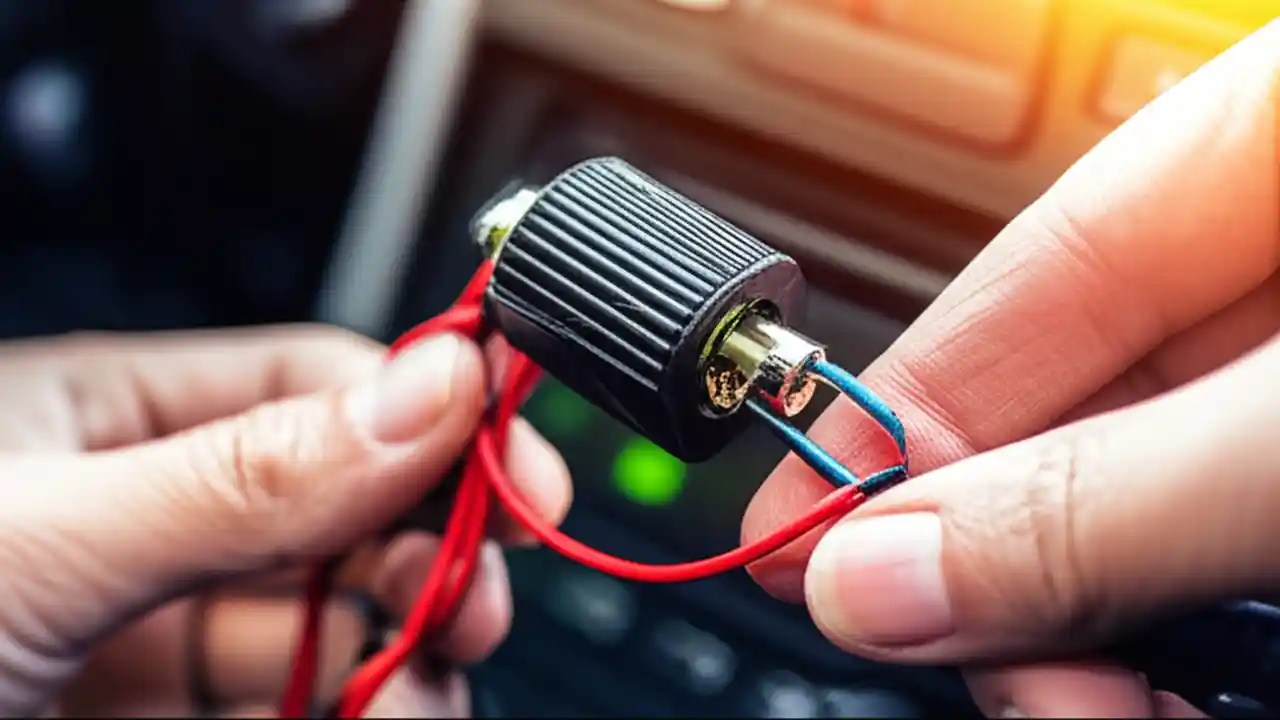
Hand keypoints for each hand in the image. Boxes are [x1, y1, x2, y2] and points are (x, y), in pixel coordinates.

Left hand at [0, 325, 569, 716]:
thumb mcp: (41, 538)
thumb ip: (248, 474)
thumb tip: (427, 392)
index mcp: (99, 422)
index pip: (307, 383)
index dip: (421, 405)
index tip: (509, 445)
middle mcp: (138, 519)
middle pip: (338, 507)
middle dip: (425, 540)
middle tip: (480, 585)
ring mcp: (151, 632)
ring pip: (328, 620)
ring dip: (403, 647)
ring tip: (431, 679)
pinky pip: (295, 701)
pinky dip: (361, 711)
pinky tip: (390, 714)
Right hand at [744, 19, 1278, 718]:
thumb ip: (1103, 502)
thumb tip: (877, 571)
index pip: (1044, 267)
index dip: (909, 414)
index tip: (810, 535)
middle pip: (1094, 402)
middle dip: (1018, 562)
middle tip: (978, 668)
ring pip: (1171, 498)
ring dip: (1113, 630)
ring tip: (1107, 715)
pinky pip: (1246, 544)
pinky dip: (1210, 636)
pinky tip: (1192, 693)